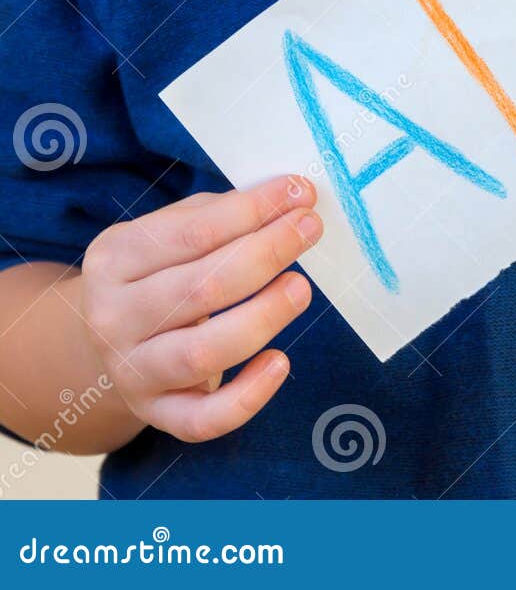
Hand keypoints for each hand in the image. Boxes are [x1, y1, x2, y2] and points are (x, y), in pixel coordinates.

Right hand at [79, 176, 320, 442]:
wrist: (109, 339)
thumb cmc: (160, 272)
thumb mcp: (169, 232)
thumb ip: (221, 213)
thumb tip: (288, 197)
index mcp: (114, 259)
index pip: (193, 233)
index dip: (252, 211)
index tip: (299, 193)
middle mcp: (114, 317)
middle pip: (201, 289)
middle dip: (266, 254)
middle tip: (309, 229)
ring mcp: (132, 371)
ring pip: (203, 353)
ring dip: (263, 317)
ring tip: (301, 287)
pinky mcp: (157, 413)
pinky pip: (203, 419)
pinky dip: (247, 396)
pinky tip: (280, 362)